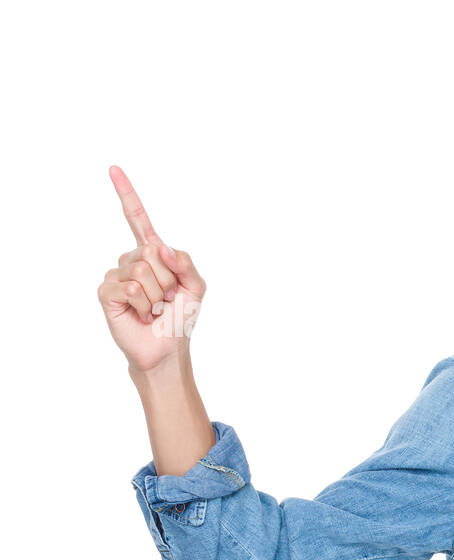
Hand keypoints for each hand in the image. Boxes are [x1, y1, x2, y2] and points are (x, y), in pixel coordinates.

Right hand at [97, 165, 206, 372]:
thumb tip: (161, 247)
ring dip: (157, 296)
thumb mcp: (196, 288)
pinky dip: (144, 305)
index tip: (113, 168)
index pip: (137, 219)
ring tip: (155, 308)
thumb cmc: (181, 317)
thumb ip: (187, 264)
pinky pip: (129, 288)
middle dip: (168, 280)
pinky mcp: (106, 292)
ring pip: (142, 272)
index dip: (126, 194)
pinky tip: (142, 314)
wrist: (167, 347)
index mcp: (152, 253)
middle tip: (167, 298)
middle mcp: (131, 259)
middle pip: (152, 252)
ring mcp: (117, 274)